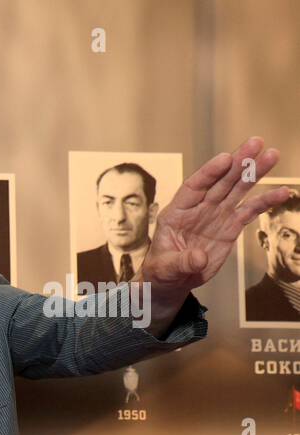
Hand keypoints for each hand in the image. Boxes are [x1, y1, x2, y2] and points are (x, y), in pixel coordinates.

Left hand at [141, 136, 290, 312]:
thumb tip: (200, 258)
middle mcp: (199, 208)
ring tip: (272, 155)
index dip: (209, 172)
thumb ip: (181, 261)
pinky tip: (283, 192)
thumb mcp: (165, 268)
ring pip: (237, 190)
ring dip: (254, 173)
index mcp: (177, 212)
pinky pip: (250, 211)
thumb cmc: (162, 270)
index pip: (193, 187)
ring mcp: (216, 215)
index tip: (225, 158)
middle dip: (237, 163)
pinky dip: (265, 202)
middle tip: (256, 143)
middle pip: (220, 181)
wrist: (173, 280)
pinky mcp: (231, 227)